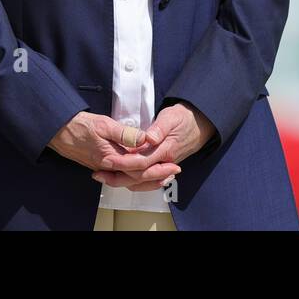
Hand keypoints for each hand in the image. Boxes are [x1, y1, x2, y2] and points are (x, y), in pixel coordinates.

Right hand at [48, 111, 179, 186]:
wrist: (59, 131)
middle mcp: (108, 167)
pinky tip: (143, 174)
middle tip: (174, 171)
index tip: (172, 163)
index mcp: (110, 158)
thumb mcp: (103, 124)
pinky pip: (122, 176)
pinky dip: (135, 177)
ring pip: (130, 180)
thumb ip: (125, 133)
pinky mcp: (103, 165)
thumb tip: (144, 138)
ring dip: (148, 179)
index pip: (139, 167)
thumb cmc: (79, 126)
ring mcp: (105, 167)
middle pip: (137, 177)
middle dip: (158, 175)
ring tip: (164, 176)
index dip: (158, 166)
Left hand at [91, 100, 215, 191]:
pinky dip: (132, 181)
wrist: (199, 124)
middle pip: (139, 176)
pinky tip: (120, 179)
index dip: (124, 162)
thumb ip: (159, 128)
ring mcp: (163, 166)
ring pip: (141, 181)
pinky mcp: (161, 166)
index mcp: (165, 149)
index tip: (108, 160)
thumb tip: (148, 138)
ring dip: (121, 181)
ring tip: (104, 177)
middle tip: (99, 174)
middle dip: (117, 177)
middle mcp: (164, 161)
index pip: (142, 162)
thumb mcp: (171, 117)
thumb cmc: (184, 118)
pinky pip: (145, 179)